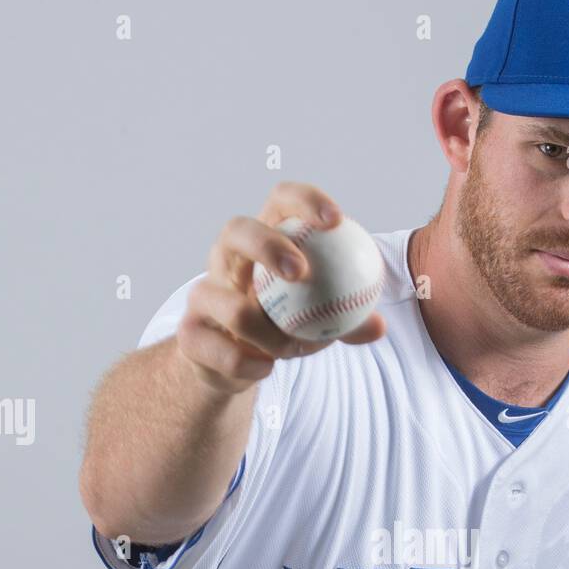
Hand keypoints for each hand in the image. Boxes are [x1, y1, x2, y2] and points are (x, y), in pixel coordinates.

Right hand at [176, 182, 386, 393]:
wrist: (232, 365)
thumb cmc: (281, 327)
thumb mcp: (317, 321)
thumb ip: (346, 321)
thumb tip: (379, 326)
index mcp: (262, 241)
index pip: (281, 201)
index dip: (305, 201)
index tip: (336, 220)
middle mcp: (226, 258)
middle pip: (237, 230)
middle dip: (267, 244)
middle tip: (302, 272)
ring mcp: (202, 294)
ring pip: (225, 302)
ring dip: (265, 331)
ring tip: (290, 348)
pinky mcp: (189, 333)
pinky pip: (219, 349)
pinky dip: (247, 362)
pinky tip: (267, 368)